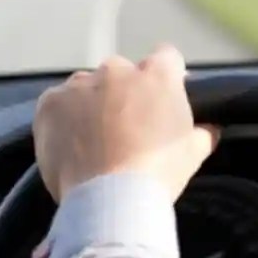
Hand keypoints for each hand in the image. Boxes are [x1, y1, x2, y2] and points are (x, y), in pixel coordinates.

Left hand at [33, 45, 218, 201]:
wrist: (110, 200)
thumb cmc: (159, 173)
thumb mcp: (194, 152)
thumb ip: (201, 132)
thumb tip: (208, 129)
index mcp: (158, 76)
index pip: (166, 58)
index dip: (165, 78)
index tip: (161, 100)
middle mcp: (117, 70)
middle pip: (121, 72)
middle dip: (123, 93)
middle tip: (125, 128)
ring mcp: (79, 85)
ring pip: (86, 87)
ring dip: (90, 104)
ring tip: (92, 141)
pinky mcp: (49, 103)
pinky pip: (56, 105)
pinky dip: (61, 120)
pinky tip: (69, 145)